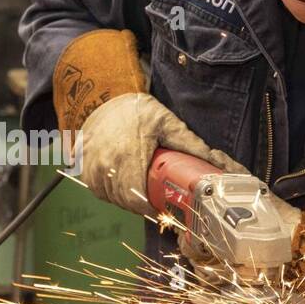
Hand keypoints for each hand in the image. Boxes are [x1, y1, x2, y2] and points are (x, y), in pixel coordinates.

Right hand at [75, 93, 249, 214]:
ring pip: (109, 196)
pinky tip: (120, 180)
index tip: (159, 205)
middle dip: (139, 204)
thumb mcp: (169, 124)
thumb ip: (193, 146)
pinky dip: (108, 190)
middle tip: (153, 198)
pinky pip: (95, 188)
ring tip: (138, 188)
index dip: (149, 208)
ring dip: (123, 198)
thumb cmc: (138, 110)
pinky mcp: (83, 164)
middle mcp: (106, 165)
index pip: (136, 200)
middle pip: (123, 201)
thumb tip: (222, 164)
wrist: (107, 95)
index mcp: (128, 158)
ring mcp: (91, 166)